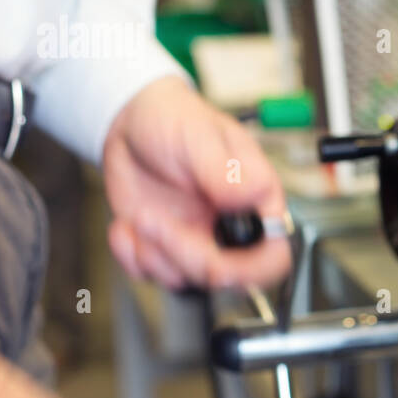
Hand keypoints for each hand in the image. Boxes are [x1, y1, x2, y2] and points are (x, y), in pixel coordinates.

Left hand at [103, 76, 290, 289]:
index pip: (272, 255)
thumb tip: (250, 196)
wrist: (131, 123)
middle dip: (186, 257)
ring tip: (138, 217)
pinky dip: (132, 258)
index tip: (216, 264)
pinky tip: (125, 227)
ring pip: (186, 279)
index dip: (250, 270)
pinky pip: (152, 275)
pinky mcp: (165, 247)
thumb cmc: (176, 119)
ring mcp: (197, 240)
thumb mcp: (199, 135)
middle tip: (154, 221)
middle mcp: (229, 226)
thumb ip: (224, 169)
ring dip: (154, 256)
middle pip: (226, 275)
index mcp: (255, 201)